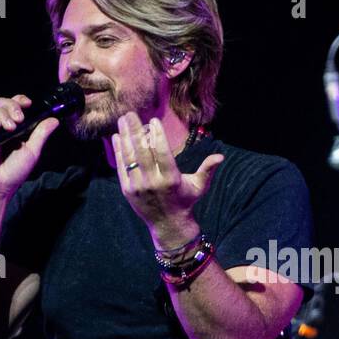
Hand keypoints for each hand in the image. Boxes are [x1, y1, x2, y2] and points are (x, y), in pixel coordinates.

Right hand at [0, 94, 58, 200]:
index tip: (28, 104)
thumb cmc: (14, 171)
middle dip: (11, 106)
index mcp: (12, 126)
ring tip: (10, 127)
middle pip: (0, 103)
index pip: (13, 104)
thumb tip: (54, 119)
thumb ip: (41, 134)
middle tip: (20, 118)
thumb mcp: (32, 151)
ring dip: (1, 114)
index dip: (19, 100)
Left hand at [112, 112, 222, 248]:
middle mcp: (153, 182)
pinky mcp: (127, 190)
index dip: (158, 136)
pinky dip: (119, 151)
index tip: (153, 120)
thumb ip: (207, 169)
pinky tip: (117, 136)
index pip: (162, 153)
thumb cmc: (185, 201)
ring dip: (125, 137)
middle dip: (135, 130)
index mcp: (171, 179)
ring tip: (122, 120)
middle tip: (130, 113)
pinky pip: (122, 167)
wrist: (168, 224)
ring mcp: (138, 186)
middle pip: (142, 151)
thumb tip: (220, 156)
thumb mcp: (199, 186)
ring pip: (130, 157)